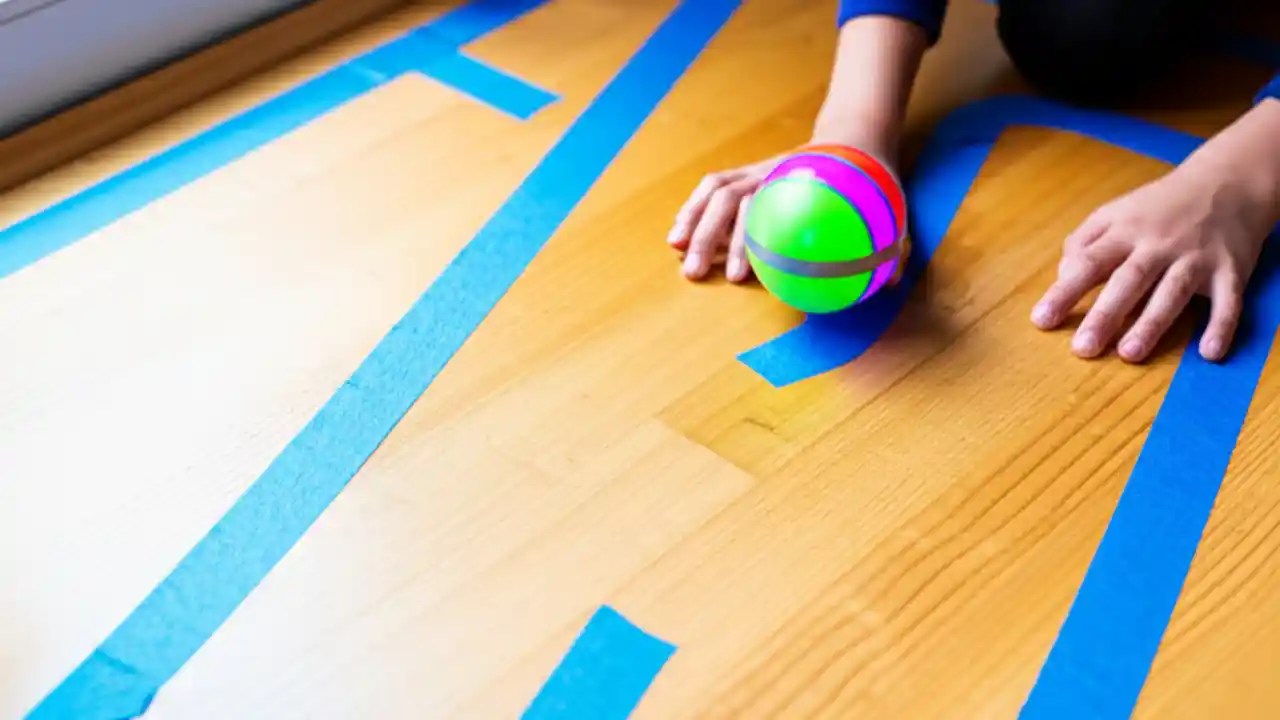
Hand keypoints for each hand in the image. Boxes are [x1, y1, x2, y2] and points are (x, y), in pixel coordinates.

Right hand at [666, 146, 905, 284]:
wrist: (857, 138)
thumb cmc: (870, 182)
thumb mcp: (888, 209)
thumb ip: (890, 243)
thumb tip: (891, 281)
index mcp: (803, 185)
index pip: (767, 208)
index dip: (747, 242)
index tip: (740, 276)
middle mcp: (773, 175)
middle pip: (731, 201)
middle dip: (708, 238)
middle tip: (695, 274)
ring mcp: (757, 172)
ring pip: (715, 192)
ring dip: (693, 222)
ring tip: (676, 252)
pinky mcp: (748, 174)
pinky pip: (712, 187)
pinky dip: (692, 209)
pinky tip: (679, 234)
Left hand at [1031, 166, 1269, 362]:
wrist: (1228, 180)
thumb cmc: (1159, 207)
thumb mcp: (1115, 213)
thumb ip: (1083, 243)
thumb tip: (1063, 277)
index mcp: (1125, 232)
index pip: (1088, 264)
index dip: (1064, 292)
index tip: (1041, 321)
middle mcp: (1159, 245)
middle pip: (1128, 281)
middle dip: (1105, 315)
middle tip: (1082, 348)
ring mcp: (1196, 258)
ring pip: (1172, 292)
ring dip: (1151, 324)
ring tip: (1129, 354)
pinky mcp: (1231, 270)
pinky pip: (1228, 301)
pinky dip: (1221, 326)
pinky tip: (1209, 353)